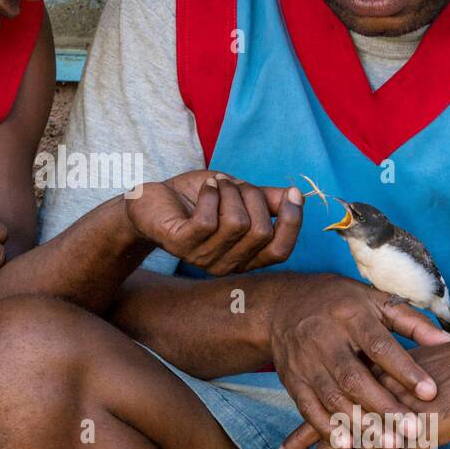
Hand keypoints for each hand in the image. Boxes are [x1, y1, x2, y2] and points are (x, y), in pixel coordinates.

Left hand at [125, 171, 302, 275]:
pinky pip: (208, 220)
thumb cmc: (195, 199)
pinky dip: (212, 195)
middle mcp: (226, 264)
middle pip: (260, 231)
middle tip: (234, 184)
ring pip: (237, 223)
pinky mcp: (181, 245)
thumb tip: (297, 196)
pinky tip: (206, 187)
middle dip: (252, 197)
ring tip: (217, 184)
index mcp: (245, 257)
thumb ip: (266, 199)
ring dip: (230, 192)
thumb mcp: (237, 195)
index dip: (291, 224)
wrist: (152, 201)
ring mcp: (202, 258)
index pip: (280, 251)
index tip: (293, 194)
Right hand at [267, 277, 449, 448]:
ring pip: (332, 396)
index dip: (405, 370)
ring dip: (360, 423)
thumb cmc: (341, 303)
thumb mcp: (375, 302)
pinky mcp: (292, 379)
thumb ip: (412, 324)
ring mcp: (305, 360)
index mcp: (350, 314)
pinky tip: (347, 443)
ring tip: (388, 444)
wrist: (282, 305)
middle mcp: (324, 337)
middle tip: (413, 431)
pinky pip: (307, 407)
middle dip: (384, 406)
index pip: (379, 345)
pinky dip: (326, 427)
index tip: (431, 392)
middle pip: (354, 377)